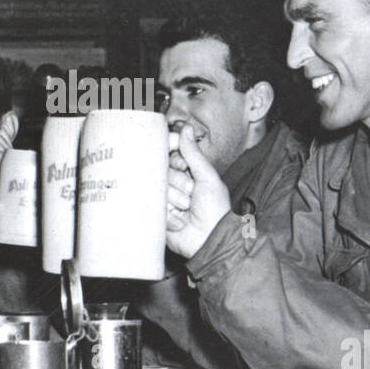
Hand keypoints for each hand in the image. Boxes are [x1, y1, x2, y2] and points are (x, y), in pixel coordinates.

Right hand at [165, 128, 231, 259]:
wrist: (210, 240)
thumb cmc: (215, 209)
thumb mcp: (207, 177)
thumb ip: (193, 154)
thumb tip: (186, 128)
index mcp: (186, 172)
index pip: (170, 154)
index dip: (175, 159)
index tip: (183, 165)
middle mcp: (172, 184)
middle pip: (162, 171)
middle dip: (179, 184)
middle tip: (191, 195)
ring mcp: (163, 200)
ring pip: (158, 189)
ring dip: (175, 201)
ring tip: (187, 211)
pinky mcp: (156, 216)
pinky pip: (154, 207)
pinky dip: (170, 216)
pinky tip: (181, 222)